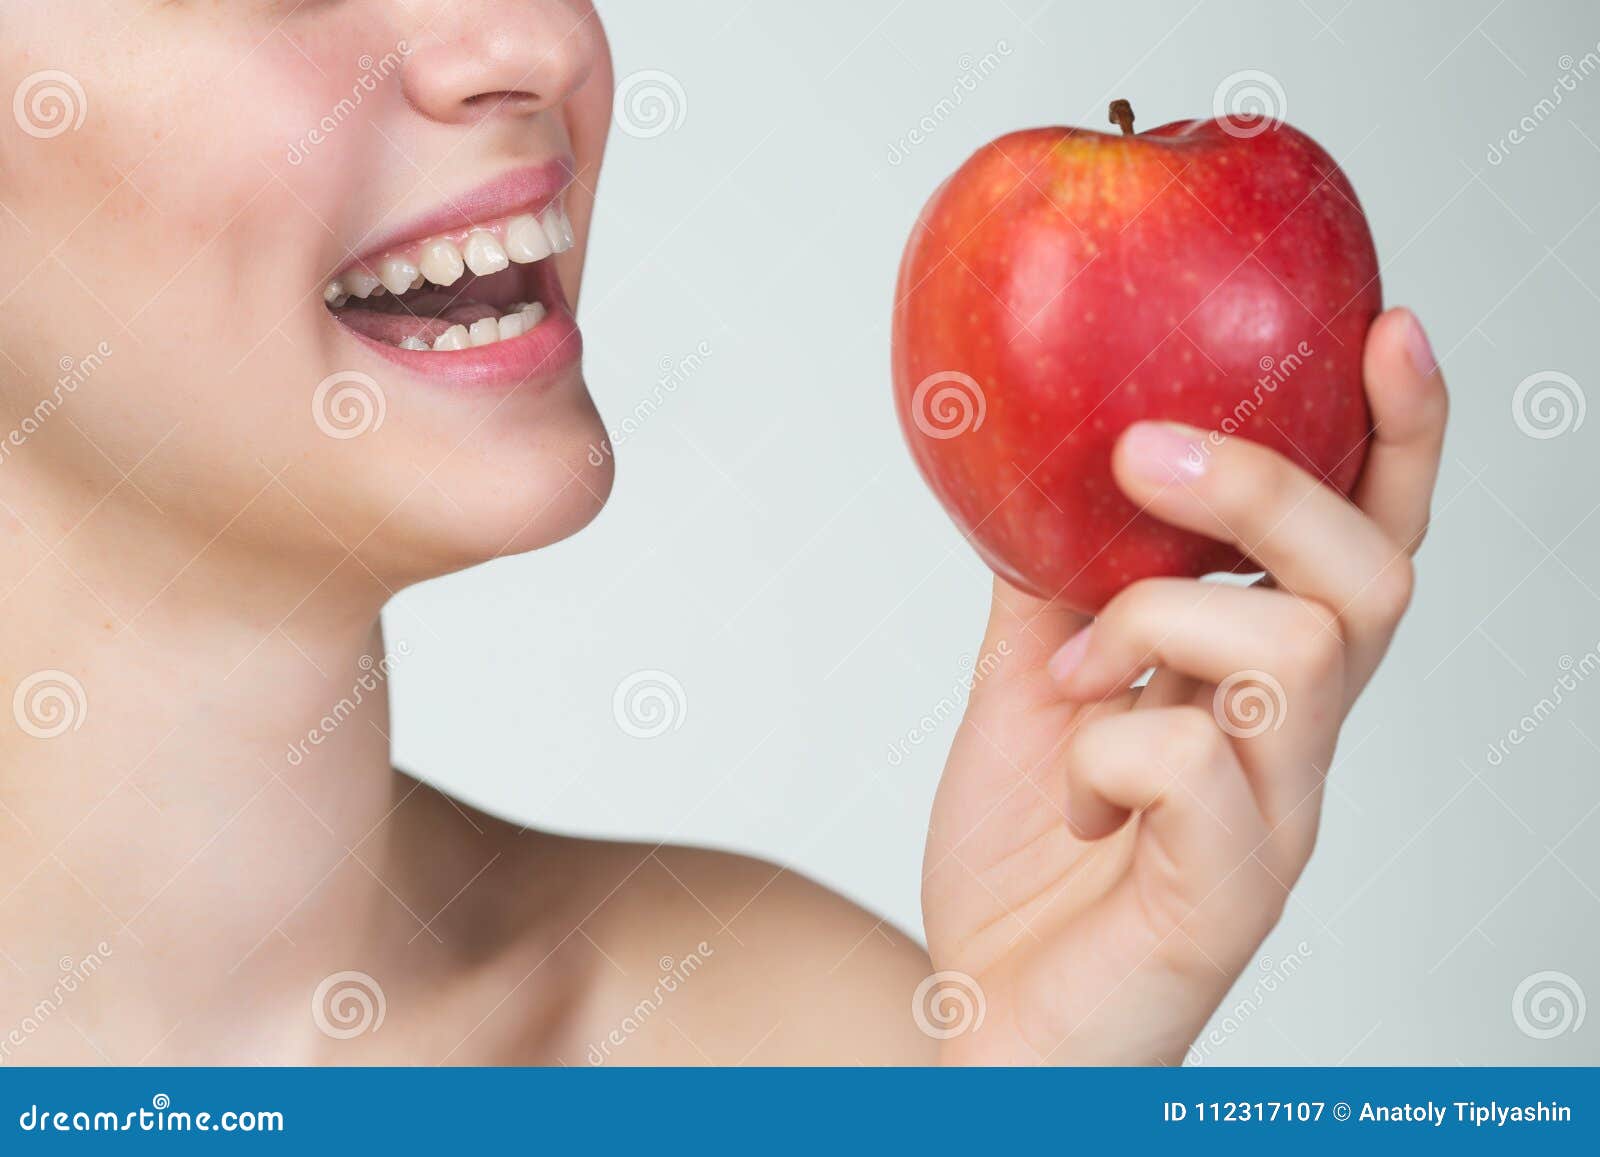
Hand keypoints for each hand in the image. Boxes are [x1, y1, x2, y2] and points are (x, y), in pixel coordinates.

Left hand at [920, 307, 1446, 1064]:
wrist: (979, 1012)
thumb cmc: (1028, 864)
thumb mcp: (1031, 691)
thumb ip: (1057, 588)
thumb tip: (1040, 465)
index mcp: (1264, 688)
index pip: (1370, 545)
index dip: (1397, 439)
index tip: (1381, 325)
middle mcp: (1297, 749)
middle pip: (1368, 576)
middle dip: (1262, 485)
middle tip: (1142, 448)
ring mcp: (1276, 824)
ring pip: (1296, 650)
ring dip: (1154, 619)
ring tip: (1074, 669)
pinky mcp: (1229, 896)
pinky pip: (1197, 762)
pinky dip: (1111, 742)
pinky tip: (1078, 784)